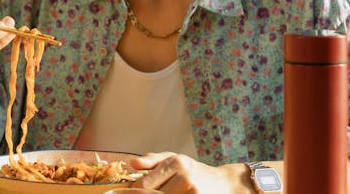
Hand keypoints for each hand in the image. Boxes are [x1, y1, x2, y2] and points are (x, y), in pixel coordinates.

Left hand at [129, 152, 248, 192]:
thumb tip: (132, 163)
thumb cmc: (194, 170)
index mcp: (176, 163)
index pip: (145, 183)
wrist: (224, 183)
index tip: (124, 193)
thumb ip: (152, 160)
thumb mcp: (174, 158)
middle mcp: (184, 177)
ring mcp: (192, 192)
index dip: (132, 191)